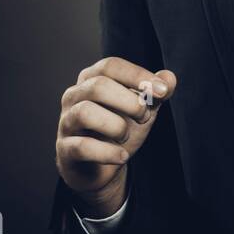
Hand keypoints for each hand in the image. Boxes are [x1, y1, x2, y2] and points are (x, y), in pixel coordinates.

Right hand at [55, 57, 176, 208]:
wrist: (101, 168)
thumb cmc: (119, 130)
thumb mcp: (143, 109)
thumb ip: (156, 92)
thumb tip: (169, 78)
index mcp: (91, 80)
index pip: (110, 66)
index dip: (137, 75)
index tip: (162, 91)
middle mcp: (74, 97)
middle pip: (98, 86)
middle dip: (130, 102)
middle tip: (144, 117)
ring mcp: (66, 122)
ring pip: (86, 113)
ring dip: (116, 126)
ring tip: (126, 136)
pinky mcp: (64, 150)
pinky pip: (82, 146)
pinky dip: (107, 152)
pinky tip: (122, 157)